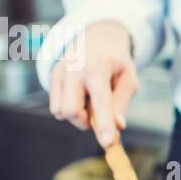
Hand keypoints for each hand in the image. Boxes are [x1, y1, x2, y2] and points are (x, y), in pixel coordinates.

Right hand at [48, 20, 138, 148]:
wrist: (97, 36)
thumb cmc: (116, 62)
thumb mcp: (128, 78)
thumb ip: (122, 102)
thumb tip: (117, 127)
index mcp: (97, 68)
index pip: (101, 102)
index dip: (104, 124)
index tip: (108, 143)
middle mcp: (74, 69)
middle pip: (71, 111)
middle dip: (84, 122)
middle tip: (97, 117)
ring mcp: (60, 72)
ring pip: (60, 111)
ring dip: (77, 115)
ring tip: (90, 99)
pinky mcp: (52, 76)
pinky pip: (55, 106)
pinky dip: (68, 108)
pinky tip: (80, 95)